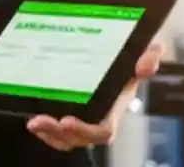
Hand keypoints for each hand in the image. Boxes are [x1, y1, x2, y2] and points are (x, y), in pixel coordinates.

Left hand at [26, 41, 163, 150]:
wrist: (121, 46)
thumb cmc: (132, 54)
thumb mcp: (144, 50)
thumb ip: (150, 55)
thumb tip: (145, 66)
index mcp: (114, 107)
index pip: (103, 130)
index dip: (86, 131)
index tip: (67, 121)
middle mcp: (98, 115)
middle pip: (79, 138)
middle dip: (59, 135)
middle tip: (41, 122)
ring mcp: (83, 114)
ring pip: (65, 137)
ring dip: (49, 134)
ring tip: (34, 123)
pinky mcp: (68, 107)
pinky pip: (57, 128)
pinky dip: (45, 127)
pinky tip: (33, 118)